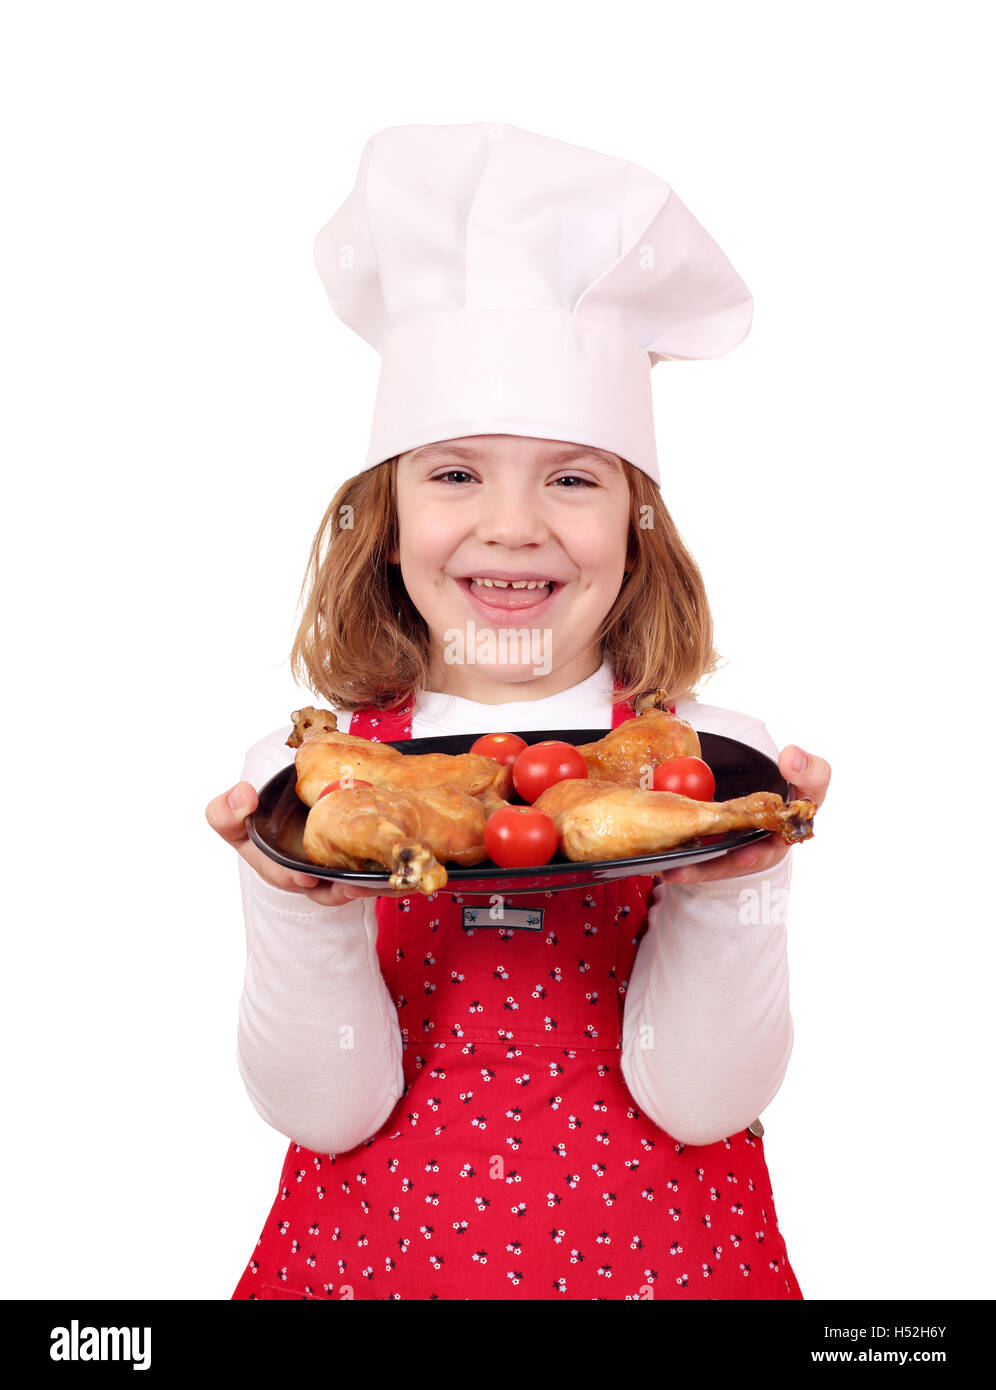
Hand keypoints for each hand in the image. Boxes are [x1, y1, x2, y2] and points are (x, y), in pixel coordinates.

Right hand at [205, 780, 404, 907]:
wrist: (289, 814)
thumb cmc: (260, 823)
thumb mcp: (232, 821)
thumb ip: (225, 812)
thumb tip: (243, 796)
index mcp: (280, 868)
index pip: (285, 877)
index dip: (293, 878)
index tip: (303, 877)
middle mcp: (312, 877)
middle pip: (328, 891)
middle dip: (341, 890)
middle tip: (353, 885)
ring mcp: (338, 872)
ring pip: (359, 885)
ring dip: (376, 886)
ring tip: (393, 883)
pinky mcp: (363, 863)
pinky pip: (380, 876)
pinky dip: (396, 877)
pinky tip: (414, 872)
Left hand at [655, 745, 830, 886]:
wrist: (771, 784)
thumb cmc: (795, 789)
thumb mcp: (811, 778)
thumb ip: (808, 770)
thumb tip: (791, 757)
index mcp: (778, 840)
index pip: (766, 851)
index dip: (753, 856)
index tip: (742, 857)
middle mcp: (751, 850)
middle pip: (728, 865)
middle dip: (707, 869)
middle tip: (683, 870)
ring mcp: (729, 848)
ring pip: (706, 862)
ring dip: (686, 867)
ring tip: (664, 869)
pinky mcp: (710, 841)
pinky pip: (692, 849)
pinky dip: (675, 853)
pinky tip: (656, 857)